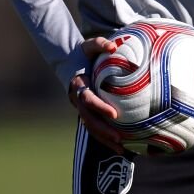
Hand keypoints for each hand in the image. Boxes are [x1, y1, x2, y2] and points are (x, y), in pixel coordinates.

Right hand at [70, 35, 124, 152]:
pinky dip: (105, 138)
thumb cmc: (85, 53)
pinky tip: (121, 148)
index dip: (100, 107)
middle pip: (88, 119)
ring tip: (122, 149)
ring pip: (91, 127)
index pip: (88, 99)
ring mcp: (81, 108)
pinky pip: (95, 128)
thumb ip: (101, 44)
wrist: (71, 62)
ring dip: (104, 139)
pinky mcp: (87, 112)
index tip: (114, 114)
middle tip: (119, 138)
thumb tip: (114, 46)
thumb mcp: (90, 45)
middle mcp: (77, 99)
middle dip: (103, 130)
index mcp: (78, 85)